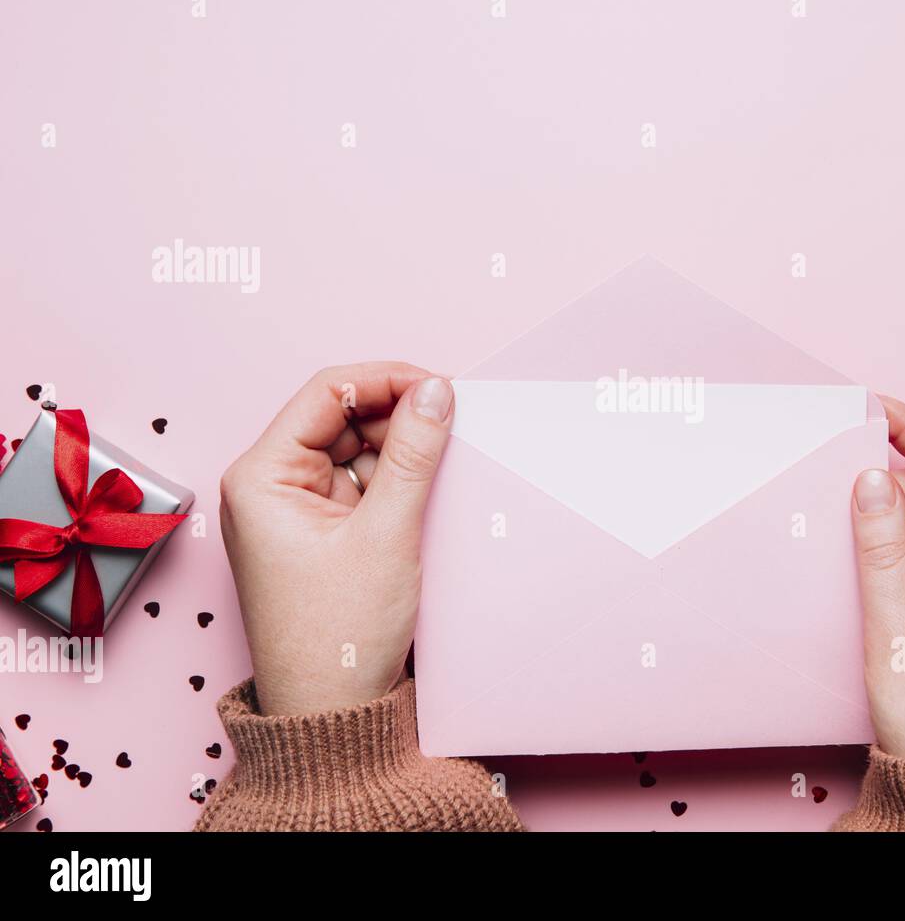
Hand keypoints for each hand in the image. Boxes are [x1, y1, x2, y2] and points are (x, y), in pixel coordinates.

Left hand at [219, 362, 453, 715]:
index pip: (327, 393)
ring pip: (357, 450)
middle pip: (342, 418)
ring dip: (400, 454)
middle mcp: (270, 486)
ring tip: (440, 473)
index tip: (440, 385)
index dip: (387, 380)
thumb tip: (437, 391)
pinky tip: (425, 496)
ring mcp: (295, 510)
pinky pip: (362, 486)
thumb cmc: (338, 638)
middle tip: (452, 426)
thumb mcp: (387, 534)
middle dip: (398, 419)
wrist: (332, 714)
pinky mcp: (320, 533)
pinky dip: (396, 484)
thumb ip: (415, 454)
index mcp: (262, 477)